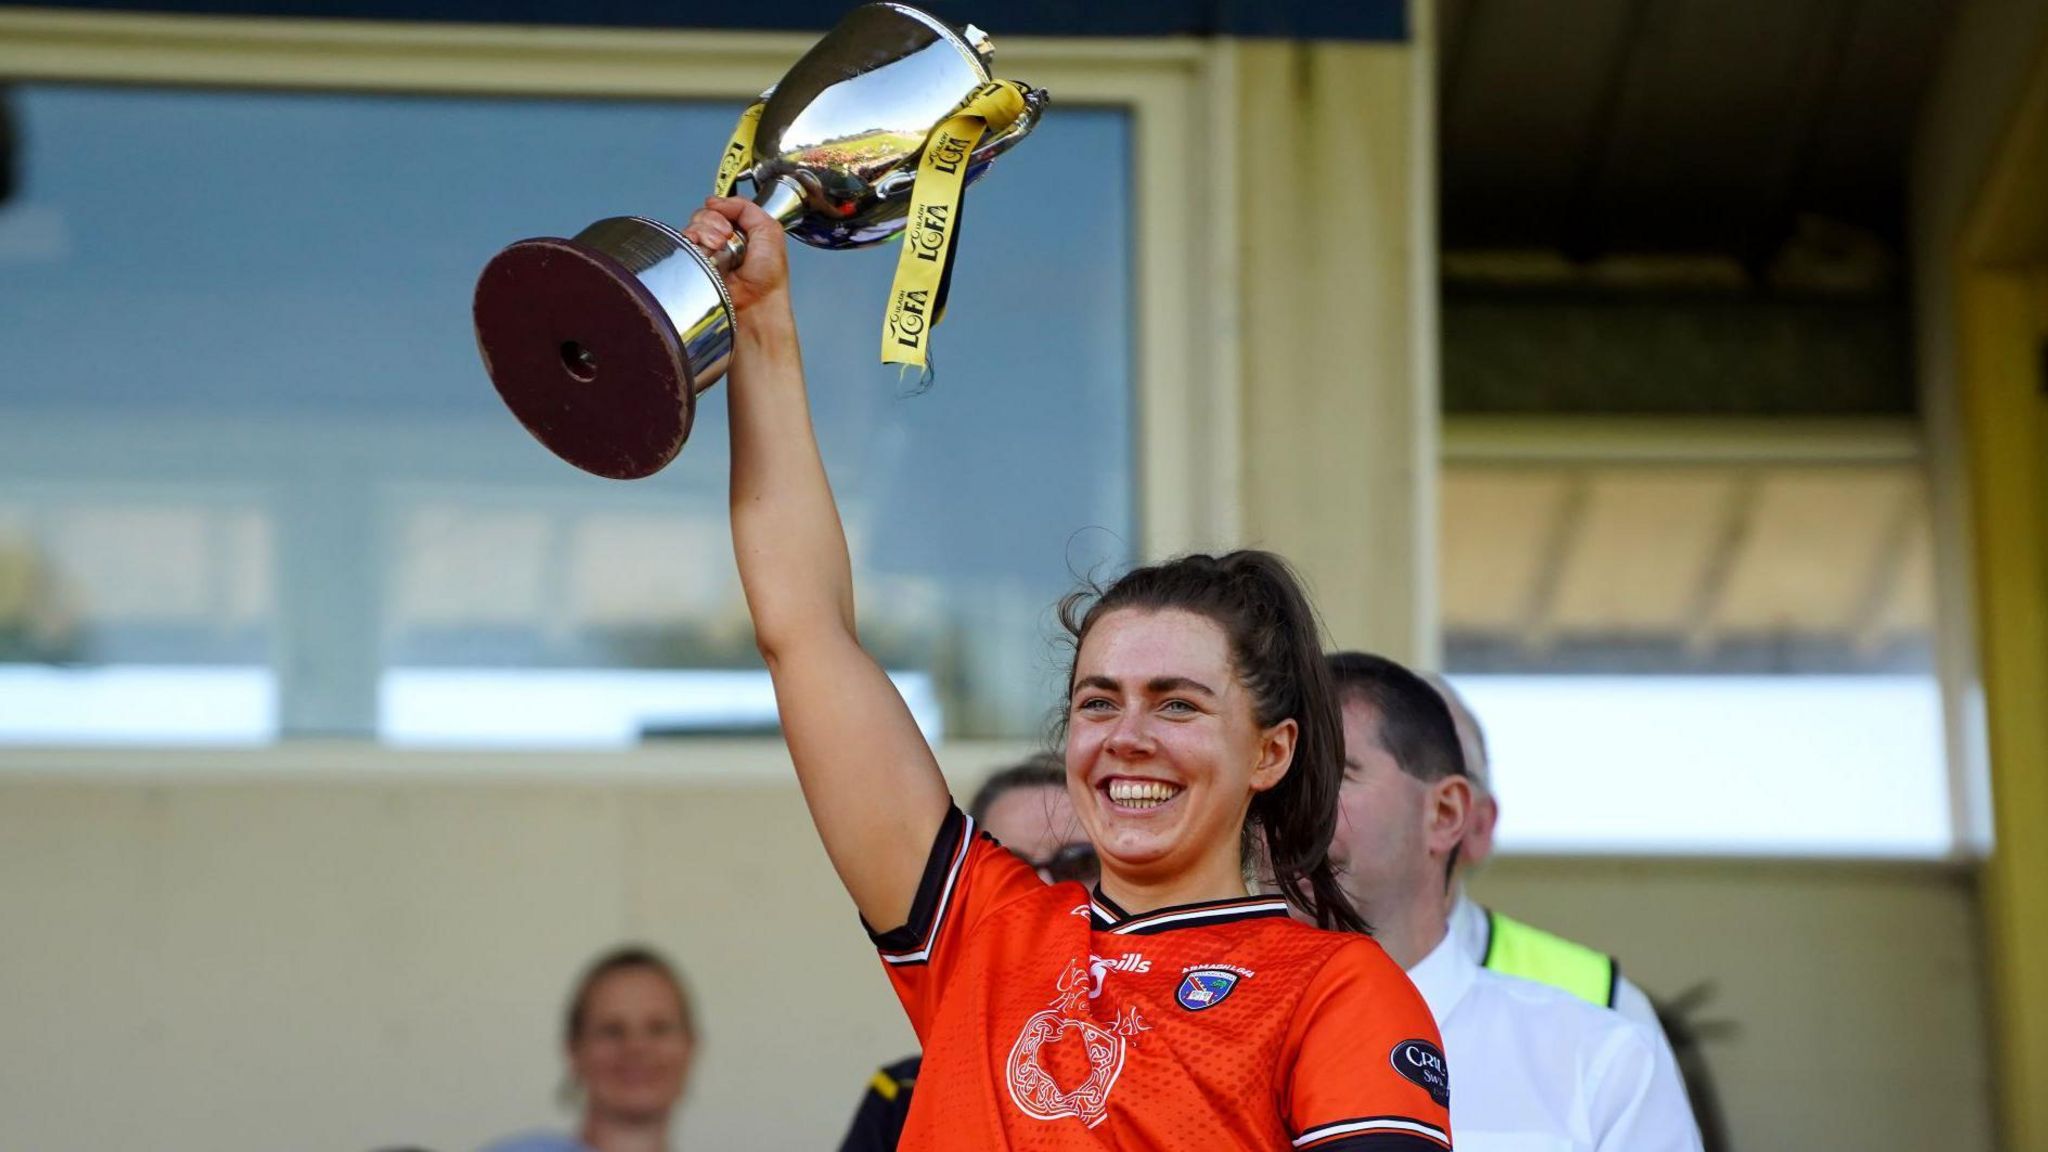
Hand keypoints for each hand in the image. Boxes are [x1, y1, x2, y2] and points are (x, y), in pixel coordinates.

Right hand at [682, 196, 789, 314]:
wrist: (756, 303)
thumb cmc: (768, 277)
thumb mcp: (769, 230)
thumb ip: (747, 207)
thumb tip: (717, 200)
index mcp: (741, 230)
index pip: (722, 207)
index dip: (723, 209)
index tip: (730, 222)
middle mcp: (722, 240)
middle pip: (705, 214)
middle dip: (714, 221)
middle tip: (726, 237)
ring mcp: (708, 252)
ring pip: (694, 226)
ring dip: (706, 232)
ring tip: (719, 247)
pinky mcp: (695, 263)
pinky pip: (684, 242)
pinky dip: (694, 241)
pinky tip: (708, 252)